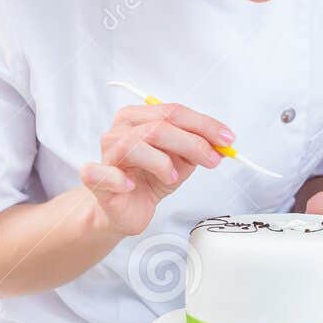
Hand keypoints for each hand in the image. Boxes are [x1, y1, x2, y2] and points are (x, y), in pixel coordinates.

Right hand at [81, 102, 232, 236]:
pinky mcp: (95, 177)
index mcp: (140, 118)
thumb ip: (197, 149)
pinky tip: (132, 185)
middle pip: (157, 126)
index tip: (226, 139)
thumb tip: (221, 144)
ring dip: (161, 162)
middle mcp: (120, 130)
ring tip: (173, 176)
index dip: (203, 125)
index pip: (174, 112)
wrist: (126, 210)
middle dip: (192, 142)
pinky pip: (101, 172)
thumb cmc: (149, 180)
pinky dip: (119, 179)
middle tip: (212, 159)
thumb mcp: (180, 162)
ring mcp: (106, 153)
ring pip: (134, 144)